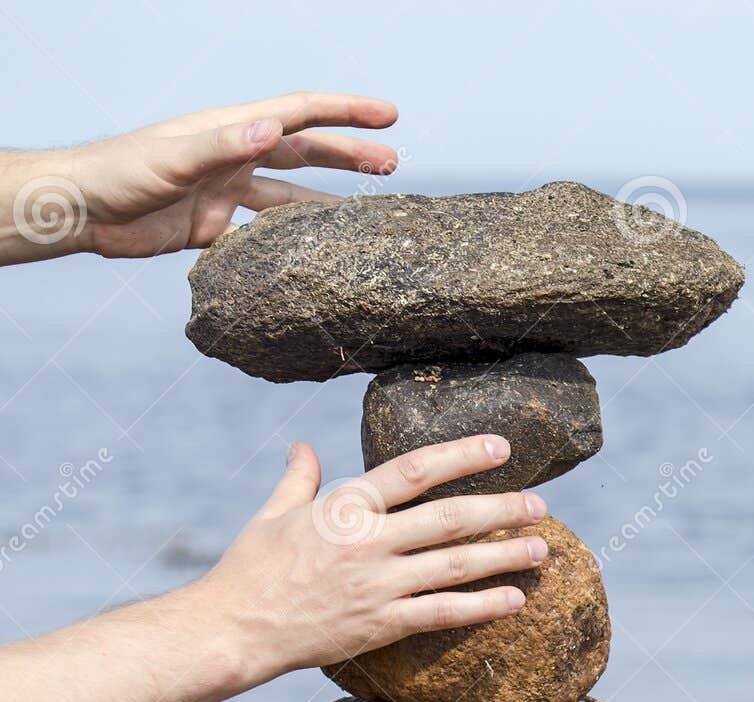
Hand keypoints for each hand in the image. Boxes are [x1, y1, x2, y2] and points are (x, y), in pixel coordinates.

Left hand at [0, 92, 398, 264]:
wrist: (81, 210)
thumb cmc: (117, 172)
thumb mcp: (174, 158)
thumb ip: (224, 144)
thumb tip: (272, 129)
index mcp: (230, 130)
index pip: (299, 114)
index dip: (345, 113)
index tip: (388, 115)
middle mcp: (233, 155)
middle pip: (304, 151)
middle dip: (349, 155)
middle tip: (393, 163)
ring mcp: (226, 191)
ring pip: (290, 195)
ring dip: (328, 201)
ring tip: (366, 215)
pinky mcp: (214, 227)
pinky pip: (265, 234)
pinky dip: (291, 242)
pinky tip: (313, 255)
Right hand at [195, 435, 549, 682]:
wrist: (235, 629)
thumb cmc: (250, 570)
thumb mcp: (272, 515)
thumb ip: (299, 479)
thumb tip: (303, 446)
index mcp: (344, 507)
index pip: (414, 470)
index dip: (462, 455)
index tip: (501, 448)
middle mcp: (368, 542)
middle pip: (450, 518)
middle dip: (501, 508)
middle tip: (541, 505)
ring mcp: (377, 584)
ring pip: (456, 564)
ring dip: (504, 555)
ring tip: (541, 549)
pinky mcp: (382, 624)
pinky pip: (443, 613)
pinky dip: (483, 606)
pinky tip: (515, 599)